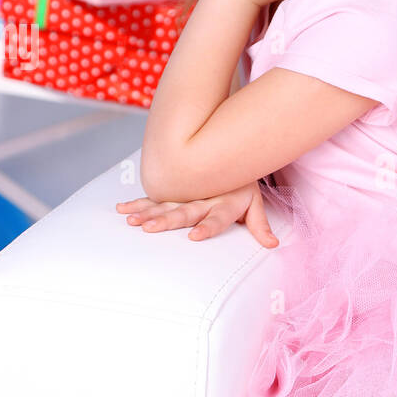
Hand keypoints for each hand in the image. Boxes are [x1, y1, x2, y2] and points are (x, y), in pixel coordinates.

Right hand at [115, 181, 278, 246]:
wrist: (228, 152)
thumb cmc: (241, 185)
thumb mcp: (254, 203)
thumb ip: (259, 224)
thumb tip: (273, 244)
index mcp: (223, 203)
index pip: (216, 218)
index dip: (207, 227)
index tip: (195, 237)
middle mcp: (201, 198)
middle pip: (184, 212)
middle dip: (166, 221)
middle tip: (149, 229)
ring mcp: (184, 194)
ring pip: (164, 205)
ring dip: (146, 213)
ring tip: (131, 221)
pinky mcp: (172, 191)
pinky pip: (152, 199)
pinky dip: (137, 204)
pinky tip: (122, 210)